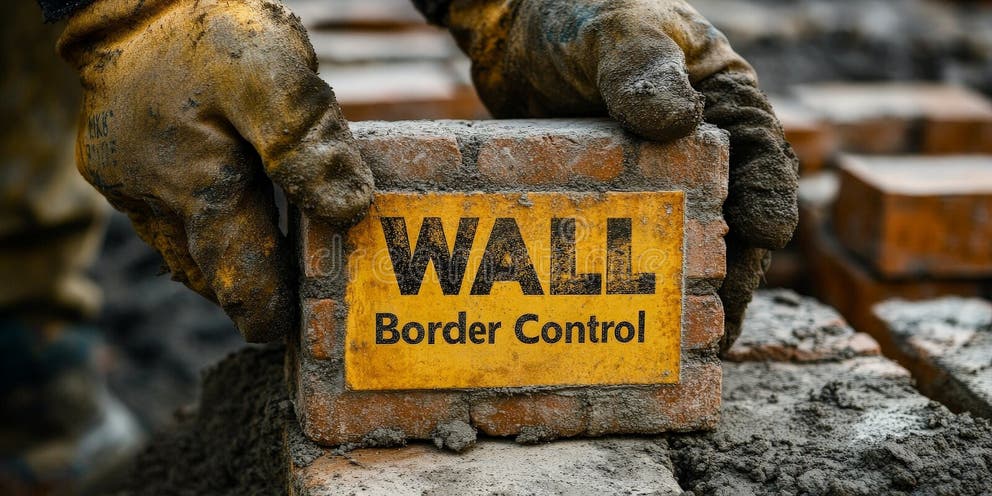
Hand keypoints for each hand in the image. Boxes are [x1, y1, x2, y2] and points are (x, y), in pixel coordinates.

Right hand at [57, 0, 373, 341]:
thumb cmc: (213, 35)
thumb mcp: (278, 80)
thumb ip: (309, 149)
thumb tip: (351, 213)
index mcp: (198, 191)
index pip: (241, 282)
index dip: (270, 313)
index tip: (295, 331)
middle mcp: (155, 203)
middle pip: (212, 274)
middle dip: (252, 287)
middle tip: (297, 295)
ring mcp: (130, 189)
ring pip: (186, 253)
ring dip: (226, 257)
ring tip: (271, 256)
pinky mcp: (117, 170)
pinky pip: (164, 221)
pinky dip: (200, 226)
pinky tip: (232, 209)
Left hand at [431, 0, 798, 351]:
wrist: (513, 31)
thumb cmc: (578, 13)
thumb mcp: (618, 31)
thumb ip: (642, 68)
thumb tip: (677, 122)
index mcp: (722, 100)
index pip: (761, 156)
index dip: (766, 198)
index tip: (761, 234)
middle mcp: (699, 146)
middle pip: (731, 216)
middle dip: (731, 268)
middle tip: (721, 319)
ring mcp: (654, 177)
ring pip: (686, 240)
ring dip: (690, 288)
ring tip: (687, 341)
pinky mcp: (613, 200)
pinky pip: (632, 244)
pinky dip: (637, 281)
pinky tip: (631, 322)